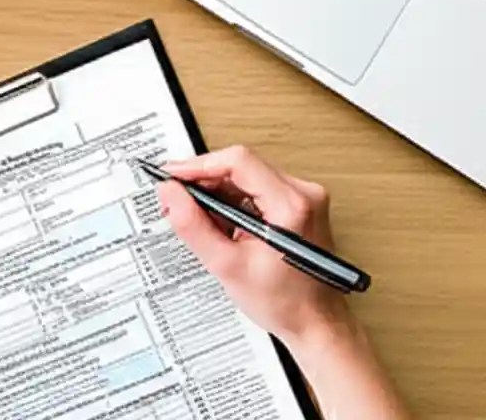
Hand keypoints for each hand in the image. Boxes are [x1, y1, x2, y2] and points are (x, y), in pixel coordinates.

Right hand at [158, 146, 345, 346]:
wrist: (314, 323)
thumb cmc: (285, 302)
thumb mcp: (227, 265)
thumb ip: (193, 225)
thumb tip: (171, 194)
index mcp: (291, 205)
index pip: (238, 162)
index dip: (199, 165)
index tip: (173, 175)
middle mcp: (303, 194)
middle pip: (241, 166)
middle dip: (205, 182)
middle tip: (178, 200)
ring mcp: (303, 198)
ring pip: (247, 177)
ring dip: (218, 193)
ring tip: (201, 220)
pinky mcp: (298, 205)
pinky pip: (257, 190)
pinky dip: (233, 202)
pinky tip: (222, 225)